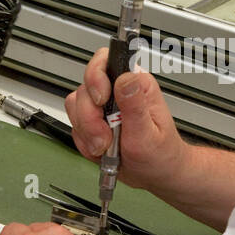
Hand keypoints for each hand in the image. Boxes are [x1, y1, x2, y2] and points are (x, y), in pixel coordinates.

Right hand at [64, 47, 189, 193]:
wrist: (153, 174)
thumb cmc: (160, 153)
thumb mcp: (148, 132)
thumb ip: (135, 105)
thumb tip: (126, 79)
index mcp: (136, 84)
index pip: (105, 61)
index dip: (96, 78)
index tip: (101, 101)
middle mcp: (116, 90)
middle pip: (85, 88)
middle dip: (90, 118)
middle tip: (105, 138)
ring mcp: (102, 106)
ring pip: (76, 107)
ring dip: (87, 132)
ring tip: (106, 146)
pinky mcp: (92, 120)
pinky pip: (74, 126)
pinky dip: (85, 141)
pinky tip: (101, 148)